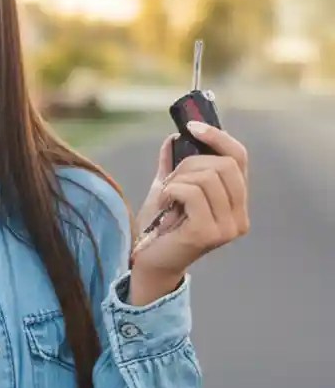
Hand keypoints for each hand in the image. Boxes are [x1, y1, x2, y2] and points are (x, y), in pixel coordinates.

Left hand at [130, 122, 250, 301]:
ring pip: (206, 177)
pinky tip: (163, 205)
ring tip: (165, 197)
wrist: (148, 261)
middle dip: (189, 163)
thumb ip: (174, 166)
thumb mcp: (168, 190)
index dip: (218, 137)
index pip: (240, 159)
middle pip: (223, 164)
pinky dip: (171, 191)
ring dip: (177, 180)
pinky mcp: (208, 233)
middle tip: (169, 180)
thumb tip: (173, 138)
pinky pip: (191, 193)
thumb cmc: (159, 227)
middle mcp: (239, 217)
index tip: (192, 126)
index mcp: (236, 204)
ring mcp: (227, 227)